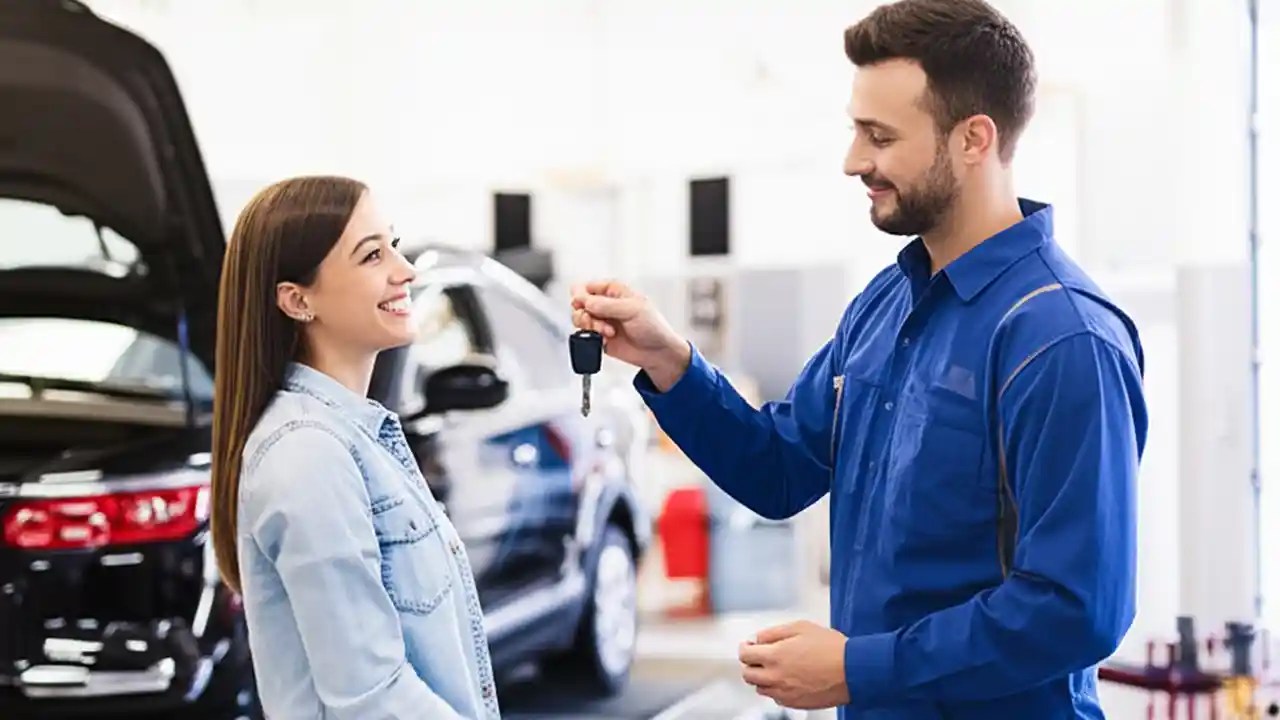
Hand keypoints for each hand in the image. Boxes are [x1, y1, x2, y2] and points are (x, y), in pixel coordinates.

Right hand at [569, 279, 690, 390]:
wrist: (657, 353)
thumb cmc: (653, 327)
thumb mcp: (632, 309)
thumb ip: (606, 304)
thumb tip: (584, 300)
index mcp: (614, 291)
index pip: (587, 286)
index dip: (581, 295)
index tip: (585, 304)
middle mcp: (605, 304)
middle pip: (579, 303)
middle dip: (585, 314)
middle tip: (599, 321)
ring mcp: (602, 321)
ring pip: (580, 319)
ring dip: (590, 326)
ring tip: (608, 332)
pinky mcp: (600, 337)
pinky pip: (585, 335)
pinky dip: (591, 338)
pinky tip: (605, 340)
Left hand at [738, 620, 850, 709]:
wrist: (852, 670)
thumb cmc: (831, 647)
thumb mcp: (801, 627)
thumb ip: (774, 632)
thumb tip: (758, 639)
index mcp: (775, 655)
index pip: (744, 655)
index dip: (745, 647)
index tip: (749, 645)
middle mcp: (776, 676)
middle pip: (747, 675)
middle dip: (750, 664)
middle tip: (760, 657)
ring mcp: (785, 692)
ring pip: (760, 689)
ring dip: (762, 678)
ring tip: (776, 668)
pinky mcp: (795, 703)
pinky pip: (776, 698)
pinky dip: (777, 689)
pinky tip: (789, 679)